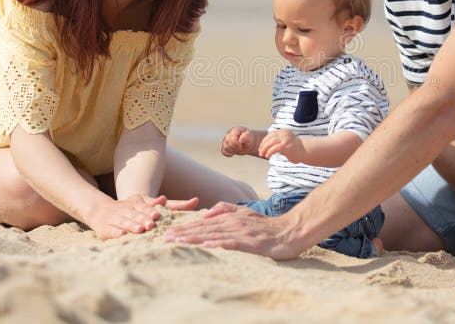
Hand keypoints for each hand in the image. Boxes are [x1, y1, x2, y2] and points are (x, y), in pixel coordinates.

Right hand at [85, 194, 164, 239]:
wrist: (99, 210)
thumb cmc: (125, 209)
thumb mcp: (137, 203)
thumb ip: (151, 203)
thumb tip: (164, 199)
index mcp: (132, 204)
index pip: (141, 206)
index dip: (149, 211)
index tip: (156, 215)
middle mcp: (122, 210)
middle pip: (134, 215)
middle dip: (142, 220)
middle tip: (151, 225)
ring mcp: (113, 219)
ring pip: (123, 222)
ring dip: (131, 226)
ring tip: (140, 230)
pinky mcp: (104, 229)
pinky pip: (110, 230)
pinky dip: (116, 233)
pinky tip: (122, 235)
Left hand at [163, 202, 307, 259]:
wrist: (291, 231)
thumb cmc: (267, 226)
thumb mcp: (245, 213)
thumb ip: (226, 209)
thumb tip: (206, 213)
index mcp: (230, 218)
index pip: (203, 224)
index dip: (185, 228)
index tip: (168, 233)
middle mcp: (233, 223)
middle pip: (204, 229)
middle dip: (183, 234)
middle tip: (164, 239)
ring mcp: (242, 232)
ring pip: (213, 235)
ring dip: (194, 238)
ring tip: (178, 242)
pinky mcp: (251, 242)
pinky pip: (232, 243)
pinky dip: (218, 243)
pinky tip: (207, 245)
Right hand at [221, 126, 257, 156]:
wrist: (248, 143)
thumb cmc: (249, 139)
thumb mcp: (250, 138)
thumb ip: (246, 137)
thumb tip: (240, 139)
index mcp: (235, 130)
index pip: (232, 139)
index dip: (237, 145)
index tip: (242, 145)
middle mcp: (229, 133)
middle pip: (228, 143)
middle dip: (235, 148)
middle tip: (241, 148)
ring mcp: (225, 139)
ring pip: (225, 147)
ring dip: (233, 151)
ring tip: (238, 149)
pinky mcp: (224, 145)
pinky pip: (223, 151)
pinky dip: (228, 154)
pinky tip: (234, 152)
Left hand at [258, 129, 304, 161]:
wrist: (306, 151)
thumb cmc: (295, 148)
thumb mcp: (285, 142)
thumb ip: (277, 142)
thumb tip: (266, 147)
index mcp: (283, 131)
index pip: (270, 134)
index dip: (264, 141)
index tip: (261, 147)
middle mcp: (283, 133)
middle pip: (269, 138)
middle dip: (263, 145)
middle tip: (260, 152)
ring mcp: (285, 139)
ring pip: (270, 142)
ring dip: (264, 149)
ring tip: (262, 154)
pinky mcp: (286, 146)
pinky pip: (274, 148)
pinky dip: (269, 152)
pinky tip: (267, 156)